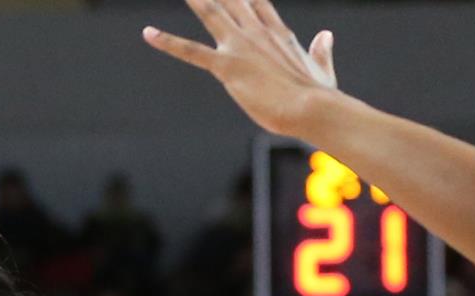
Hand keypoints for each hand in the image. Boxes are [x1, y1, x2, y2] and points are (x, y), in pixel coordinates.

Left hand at [143, 0, 342, 140]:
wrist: (311, 107)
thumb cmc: (318, 96)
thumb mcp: (321, 68)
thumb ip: (321, 50)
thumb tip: (325, 36)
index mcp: (278, 34)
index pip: (257, 2)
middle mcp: (257, 33)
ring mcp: (240, 46)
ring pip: (210, 13)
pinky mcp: (227, 66)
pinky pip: (191, 51)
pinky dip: (167, 42)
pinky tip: (148, 33)